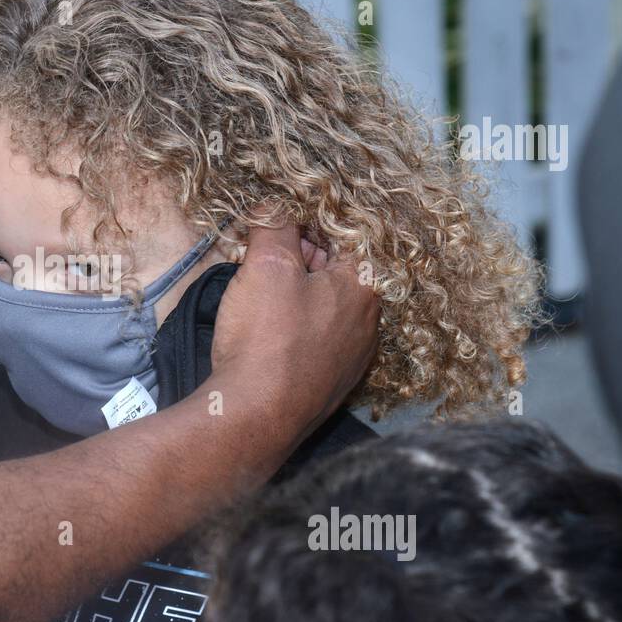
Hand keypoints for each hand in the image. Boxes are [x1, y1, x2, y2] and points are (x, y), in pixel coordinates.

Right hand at [210, 221, 377, 452]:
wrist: (254, 416)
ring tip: (256, 289)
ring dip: (295, 291)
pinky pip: (316, 339)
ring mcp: (351, 357)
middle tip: (260, 251)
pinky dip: (294, 325)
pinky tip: (265, 329)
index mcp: (363, 287)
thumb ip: (274, 226)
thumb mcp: (267, 266)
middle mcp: (367, 322)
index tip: (279, 218)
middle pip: (336, 269)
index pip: (347, 234)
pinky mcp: (330, 383)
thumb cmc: (266, 339)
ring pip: (325, 306)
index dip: (311, 219)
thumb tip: (273, 205)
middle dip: (299, 255)